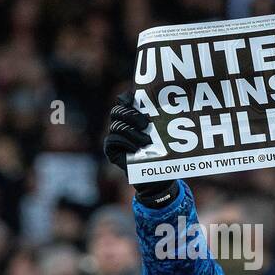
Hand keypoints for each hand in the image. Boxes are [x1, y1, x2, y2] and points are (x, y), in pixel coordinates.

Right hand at [104, 92, 176, 207]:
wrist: (157, 177)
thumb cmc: (162, 152)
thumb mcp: (164, 133)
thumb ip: (160, 118)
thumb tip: (163, 99)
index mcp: (131, 116)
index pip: (124, 100)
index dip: (127, 98)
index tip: (135, 98)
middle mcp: (120, 124)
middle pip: (117, 111)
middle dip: (131, 114)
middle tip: (145, 124)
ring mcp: (114, 137)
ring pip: (117, 125)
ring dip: (132, 132)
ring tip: (146, 141)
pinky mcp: (111, 149)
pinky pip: (113, 139)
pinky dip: (126, 143)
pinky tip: (137, 149)